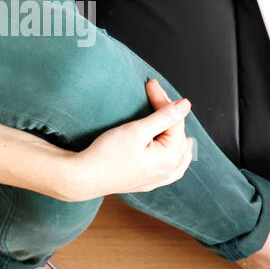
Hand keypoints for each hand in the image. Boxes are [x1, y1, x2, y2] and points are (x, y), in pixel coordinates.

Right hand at [59, 79, 195, 201]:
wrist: (84, 178)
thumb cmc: (107, 154)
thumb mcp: (137, 130)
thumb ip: (164, 116)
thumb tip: (185, 105)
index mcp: (170, 158)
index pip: (174, 121)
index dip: (163, 100)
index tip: (151, 84)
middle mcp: (168, 172)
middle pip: (178, 136)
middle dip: (170, 114)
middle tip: (156, 95)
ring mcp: (158, 180)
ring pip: (179, 157)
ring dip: (178, 139)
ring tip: (178, 126)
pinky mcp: (146, 183)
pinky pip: (170, 172)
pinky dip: (174, 160)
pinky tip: (173, 156)